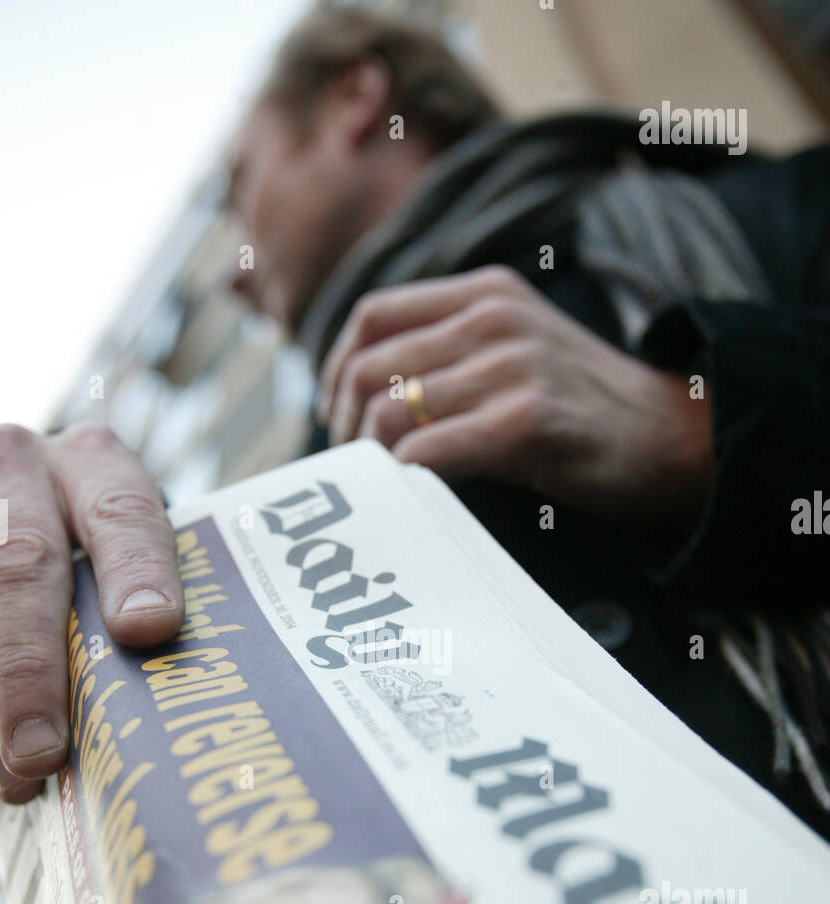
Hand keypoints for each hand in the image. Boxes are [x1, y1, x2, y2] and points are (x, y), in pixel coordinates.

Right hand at [0, 422, 184, 802]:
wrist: (14, 503)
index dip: (136, 572)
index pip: (121, 513)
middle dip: (32, 668)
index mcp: (94, 464)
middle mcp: (18, 472)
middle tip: (44, 750)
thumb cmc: (99, 552)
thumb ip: (145, 599)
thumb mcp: (129, 550)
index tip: (149, 632)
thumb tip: (178, 704)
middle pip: (20, 566)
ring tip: (14, 777)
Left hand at [319, 265, 714, 522]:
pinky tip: (415, 497)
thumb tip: (368, 402)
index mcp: (487, 293)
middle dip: (345, 425)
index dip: (335, 369)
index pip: (373, 314)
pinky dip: (406, 479)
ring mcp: (512, 367)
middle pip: (370, 366)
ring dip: (373, 459)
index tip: (337, 416)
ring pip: (391, 410)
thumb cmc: (592, 412)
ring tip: (386, 486)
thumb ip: (456, 356)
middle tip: (357, 466)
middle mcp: (494, 319)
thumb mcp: (521, 354)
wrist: (681, 436)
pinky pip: (430, 451)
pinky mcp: (528, 420)